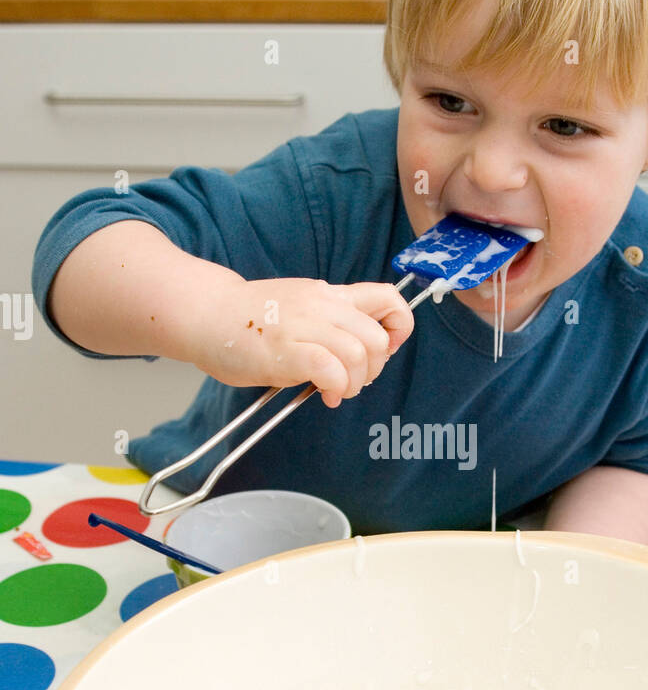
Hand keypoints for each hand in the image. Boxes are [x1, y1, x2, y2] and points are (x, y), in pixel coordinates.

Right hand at [191, 275, 414, 407]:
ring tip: (337, 391)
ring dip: (355, 383)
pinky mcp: (286, 351)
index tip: (386, 348)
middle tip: (354, 380)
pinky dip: (336, 387)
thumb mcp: (301, 308)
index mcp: (329, 295)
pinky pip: (330, 368)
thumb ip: (331, 324)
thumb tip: (359, 358)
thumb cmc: (249, 319)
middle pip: (376, 338)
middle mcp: (321, 306)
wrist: (205, 313)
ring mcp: (303, 327)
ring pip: (358, 354)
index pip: (387, 297)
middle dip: (375, 368)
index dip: (399, 326)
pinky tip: (326, 394)